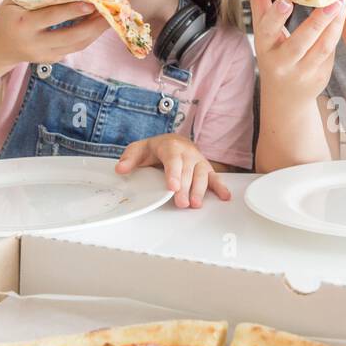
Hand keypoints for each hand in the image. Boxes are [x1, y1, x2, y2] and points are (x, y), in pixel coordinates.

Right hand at [0, 0, 108, 67]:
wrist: (0, 45)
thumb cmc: (10, 16)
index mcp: (23, 24)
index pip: (51, 17)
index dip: (72, 10)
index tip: (91, 3)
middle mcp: (34, 43)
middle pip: (69, 36)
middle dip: (92, 25)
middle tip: (109, 12)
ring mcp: (44, 55)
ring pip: (76, 45)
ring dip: (95, 32)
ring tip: (108, 18)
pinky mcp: (52, 60)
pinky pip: (74, 48)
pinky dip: (88, 36)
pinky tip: (97, 25)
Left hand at [114, 133, 230, 208]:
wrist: (174, 141)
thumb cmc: (156, 149)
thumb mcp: (139, 149)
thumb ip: (129, 159)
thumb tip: (121, 169)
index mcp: (170, 146)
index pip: (173, 159)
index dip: (174, 173)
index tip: (173, 186)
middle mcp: (187, 153)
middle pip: (188, 171)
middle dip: (185, 188)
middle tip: (182, 203)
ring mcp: (198, 161)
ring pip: (202, 175)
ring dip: (200, 190)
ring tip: (195, 204)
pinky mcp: (206, 169)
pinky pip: (214, 177)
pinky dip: (221, 187)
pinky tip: (224, 196)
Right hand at [249, 0, 345, 103]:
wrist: (285, 97)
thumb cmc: (273, 55)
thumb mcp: (263, 33)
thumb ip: (259, 3)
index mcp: (265, 47)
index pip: (268, 30)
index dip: (276, 16)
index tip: (286, 0)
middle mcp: (282, 62)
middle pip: (301, 41)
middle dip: (317, 21)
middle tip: (332, 0)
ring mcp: (303, 72)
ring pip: (322, 47)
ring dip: (335, 24)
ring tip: (343, 4)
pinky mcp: (320, 77)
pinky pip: (331, 53)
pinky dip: (338, 33)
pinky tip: (345, 16)